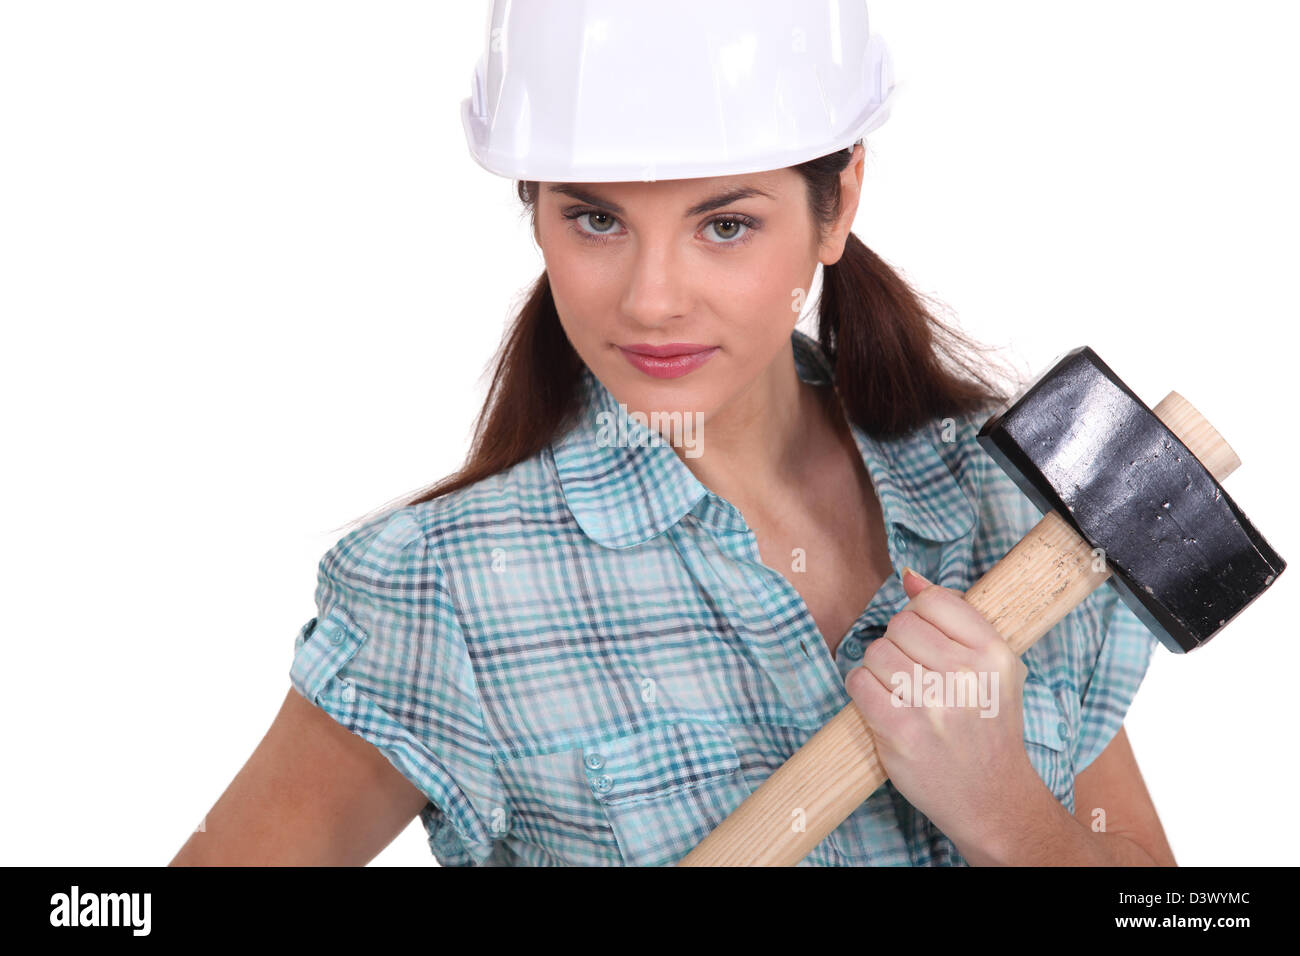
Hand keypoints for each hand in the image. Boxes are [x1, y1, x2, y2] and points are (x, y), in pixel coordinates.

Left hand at [844, 567, 1038, 852]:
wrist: (992, 798)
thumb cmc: (989, 728)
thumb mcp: (996, 668)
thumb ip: (957, 618)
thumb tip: (909, 577)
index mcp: (994, 654)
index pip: (934, 601)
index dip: (921, 617)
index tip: (927, 640)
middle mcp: (965, 675)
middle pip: (900, 625)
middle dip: (899, 644)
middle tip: (915, 673)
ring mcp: (932, 704)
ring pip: (877, 651)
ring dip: (880, 669)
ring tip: (901, 691)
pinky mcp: (899, 729)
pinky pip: (859, 682)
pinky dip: (863, 690)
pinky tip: (883, 704)